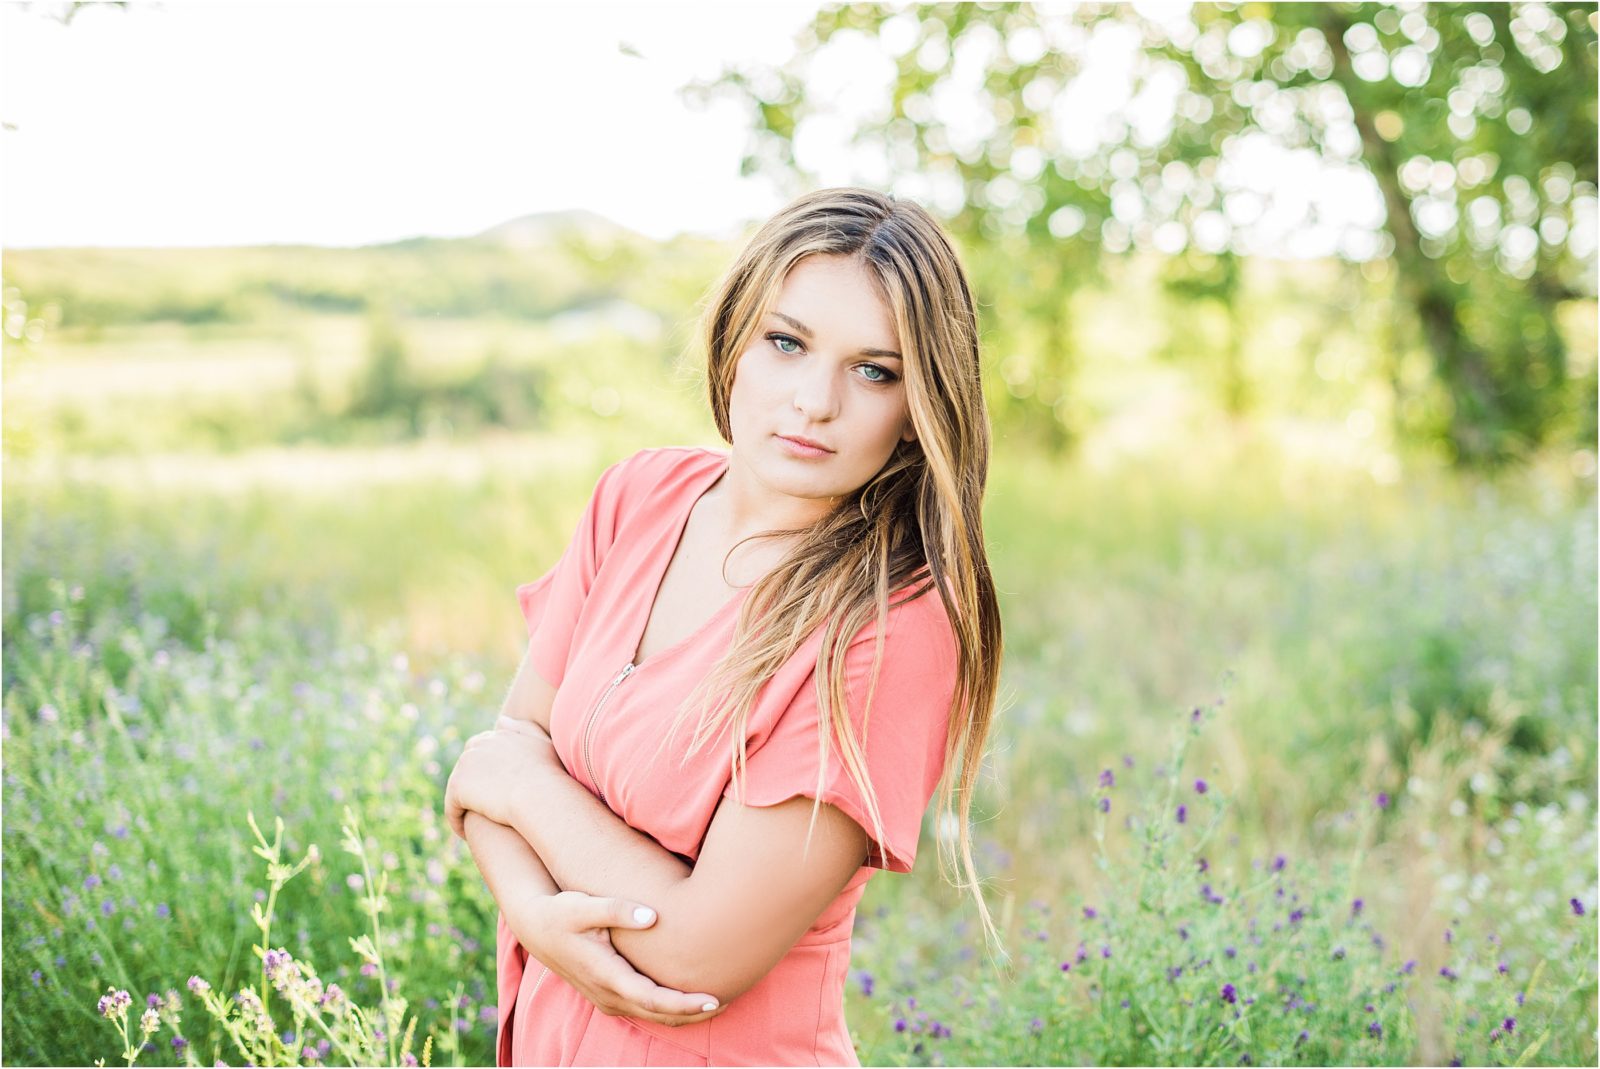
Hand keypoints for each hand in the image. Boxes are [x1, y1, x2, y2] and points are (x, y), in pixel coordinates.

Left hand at [444, 717, 558, 838]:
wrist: (540, 793)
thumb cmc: (549, 774)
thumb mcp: (541, 743)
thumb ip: (523, 729)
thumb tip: (501, 721)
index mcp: (496, 736)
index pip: (482, 750)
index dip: (486, 771)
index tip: (494, 790)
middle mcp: (477, 745)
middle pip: (466, 767)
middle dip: (471, 786)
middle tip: (482, 809)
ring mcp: (465, 764)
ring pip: (458, 788)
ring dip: (464, 805)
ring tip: (474, 825)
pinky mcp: (457, 786)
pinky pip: (452, 807)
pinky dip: (457, 821)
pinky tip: (467, 835)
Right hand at [508, 889, 728, 1027]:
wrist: (535, 926)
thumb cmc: (561, 912)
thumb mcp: (584, 906)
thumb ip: (618, 909)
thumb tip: (652, 916)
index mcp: (606, 975)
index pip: (653, 999)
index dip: (685, 1003)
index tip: (715, 999)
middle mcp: (607, 994)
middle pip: (659, 1015)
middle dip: (694, 1013)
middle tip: (730, 999)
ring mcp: (606, 999)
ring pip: (652, 1016)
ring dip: (683, 1014)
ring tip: (717, 1000)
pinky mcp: (608, 995)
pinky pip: (643, 1010)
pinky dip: (668, 1009)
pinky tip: (687, 997)